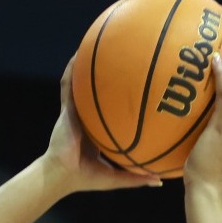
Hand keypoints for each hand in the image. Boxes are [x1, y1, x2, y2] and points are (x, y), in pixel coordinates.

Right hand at [44, 58, 165, 193]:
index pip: (113, 110)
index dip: (125, 98)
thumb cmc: (85, 179)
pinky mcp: (66, 110)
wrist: (62, 176)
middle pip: (100, 92)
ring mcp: (76, 112)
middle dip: (109, 75)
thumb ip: (137, 177)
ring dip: (88, 65)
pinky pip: (68, 86)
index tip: (141, 84)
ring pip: (83, 83)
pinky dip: (71, 70)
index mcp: (99, 130)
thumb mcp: (117, 177)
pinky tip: (78, 55)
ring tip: (98, 42)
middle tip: (127, 56)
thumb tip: (160, 180)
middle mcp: (89, 117)